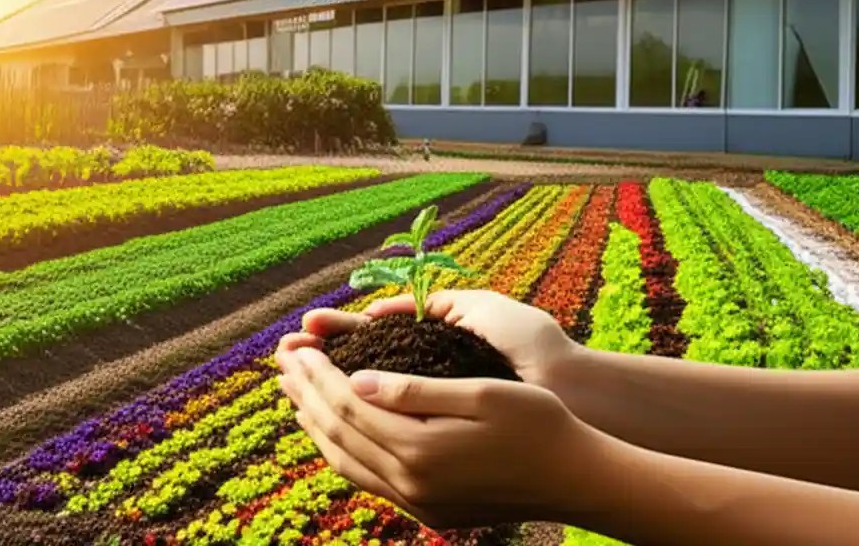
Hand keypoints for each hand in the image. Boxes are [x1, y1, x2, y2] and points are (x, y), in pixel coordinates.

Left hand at [275, 346, 603, 528]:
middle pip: (337, 433)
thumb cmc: (539, 424)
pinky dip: (341, 452)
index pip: (347, 405)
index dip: (317, 375)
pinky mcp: (427, 510)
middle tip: (281, 363)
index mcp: (419, 449)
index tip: (296, 348)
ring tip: (294, 395)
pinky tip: (334, 433)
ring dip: (315, 425)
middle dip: (305, 395)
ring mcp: (417, 503)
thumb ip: (414, 390)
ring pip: (345, 462)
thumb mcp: (482, 393)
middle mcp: (410, 483)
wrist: (578, 480)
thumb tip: (357, 381)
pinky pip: (367, 479)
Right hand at [278, 289, 581, 389]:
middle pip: (358, 375)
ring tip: (290, 368)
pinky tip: (324, 402)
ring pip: (365, 397)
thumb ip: (431, 308)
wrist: (576, 389)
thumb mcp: (481, 315)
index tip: (305, 331)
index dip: (336, 340)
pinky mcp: (439, 428)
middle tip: (281, 351)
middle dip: (319, 362)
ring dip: (326, 383)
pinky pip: (386, 418)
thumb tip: (376, 313)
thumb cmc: (535, 348)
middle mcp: (426, 387)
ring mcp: (432, 410)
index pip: (371, 350)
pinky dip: (353, 407)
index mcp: (433, 355)